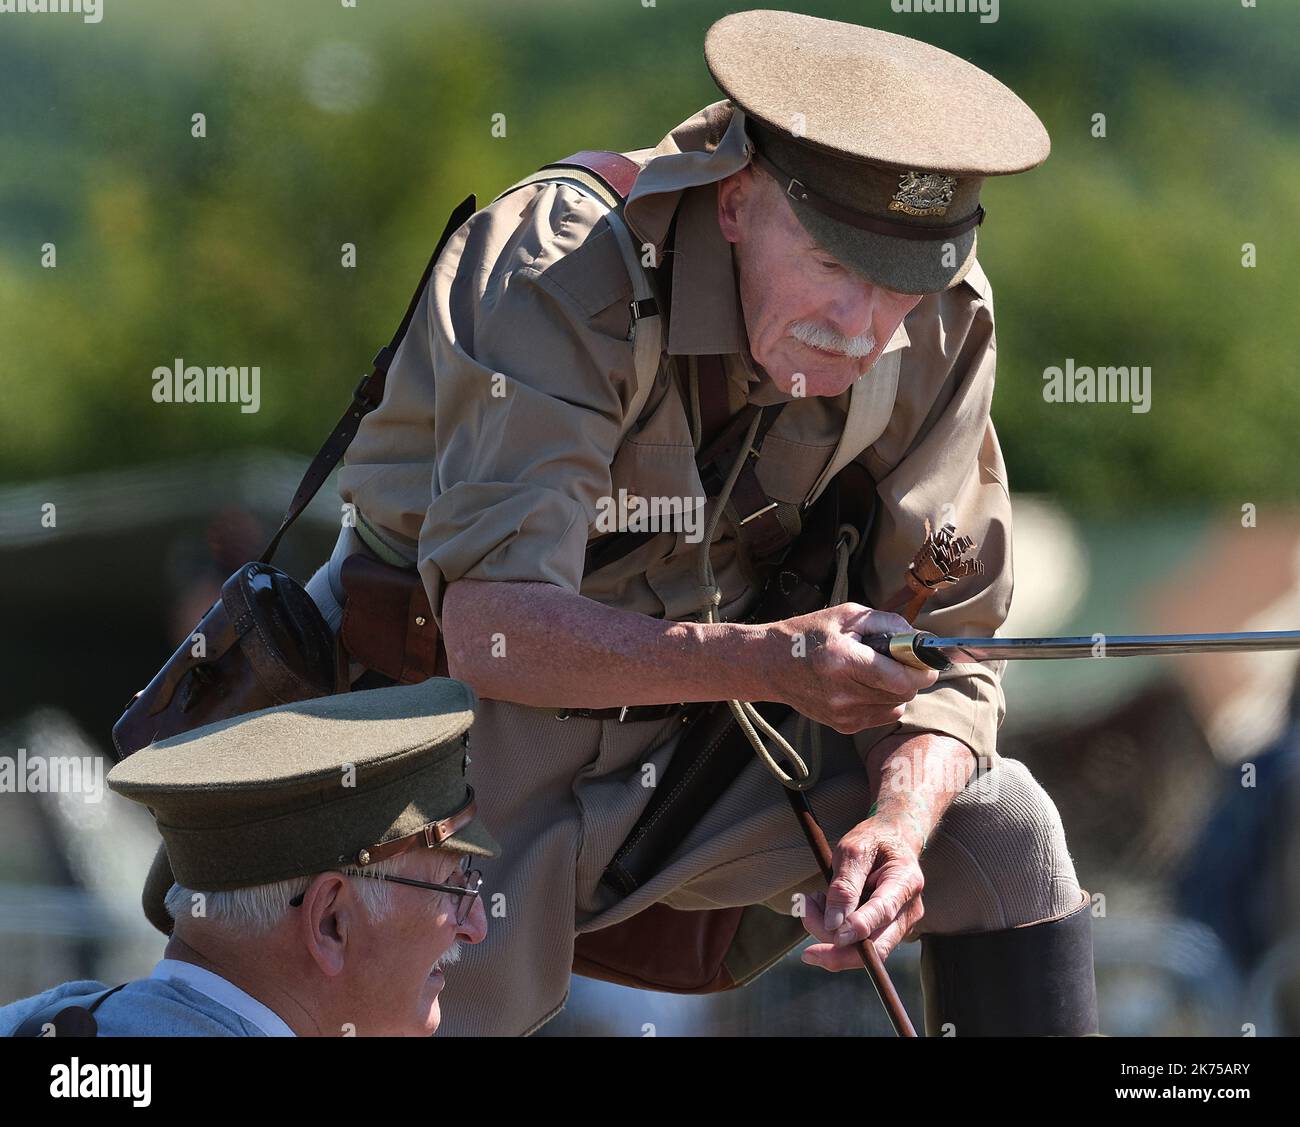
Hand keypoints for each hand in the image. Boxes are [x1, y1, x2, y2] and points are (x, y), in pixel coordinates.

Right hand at [773, 604, 937, 733]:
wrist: (769, 665)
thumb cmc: (807, 634)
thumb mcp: (847, 615)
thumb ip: (888, 623)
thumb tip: (919, 638)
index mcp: (844, 661)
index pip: (901, 679)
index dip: (922, 670)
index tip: (929, 662)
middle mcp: (843, 693)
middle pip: (903, 693)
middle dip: (909, 675)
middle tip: (897, 659)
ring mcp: (842, 714)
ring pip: (896, 706)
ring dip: (895, 688)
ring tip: (873, 671)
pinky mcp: (842, 726)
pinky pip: (882, 715)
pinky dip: (882, 700)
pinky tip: (862, 685)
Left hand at [799, 814, 924, 968]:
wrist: (893, 839)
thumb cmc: (873, 841)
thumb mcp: (853, 850)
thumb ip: (844, 886)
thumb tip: (833, 924)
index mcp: (905, 881)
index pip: (884, 912)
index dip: (859, 928)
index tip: (834, 937)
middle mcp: (909, 909)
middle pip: (878, 947)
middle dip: (836, 947)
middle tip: (804, 921)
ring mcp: (900, 924)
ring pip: (864, 949)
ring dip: (829, 932)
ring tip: (812, 900)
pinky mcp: (886, 931)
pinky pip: (860, 943)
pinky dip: (835, 931)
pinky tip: (823, 906)